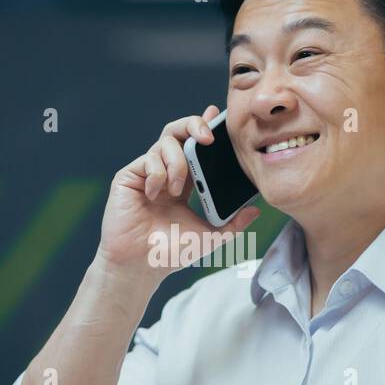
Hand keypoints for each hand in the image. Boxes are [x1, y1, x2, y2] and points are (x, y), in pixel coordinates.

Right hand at [97, 104, 259, 282]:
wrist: (142, 267)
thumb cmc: (171, 253)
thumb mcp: (210, 236)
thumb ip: (234, 223)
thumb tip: (256, 210)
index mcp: (184, 181)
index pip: (195, 146)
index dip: (205, 128)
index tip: (219, 117)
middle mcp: (164, 172)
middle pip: (177, 131)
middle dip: (193, 125)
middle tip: (208, 136)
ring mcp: (145, 173)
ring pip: (164, 143)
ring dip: (178, 163)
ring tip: (178, 189)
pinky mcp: (128, 177)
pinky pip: (147, 160)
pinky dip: (158, 173)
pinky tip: (157, 193)